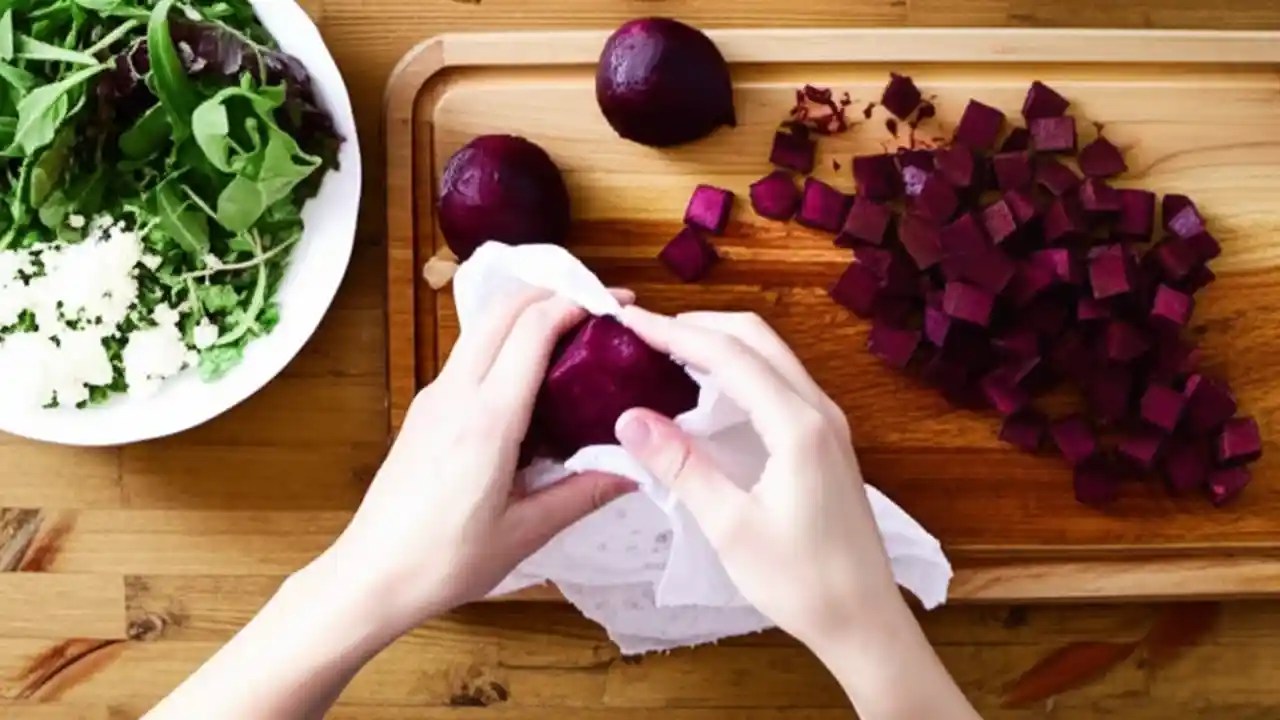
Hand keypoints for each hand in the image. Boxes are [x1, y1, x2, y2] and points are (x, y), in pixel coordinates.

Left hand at [316, 288, 636, 637]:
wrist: (372, 576)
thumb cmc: (445, 560)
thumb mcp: (526, 532)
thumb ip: (583, 492)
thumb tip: (635, 470)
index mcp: (487, 420)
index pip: (533, 329)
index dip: (578, 303)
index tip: (617, 304)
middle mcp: (455, 395)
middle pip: (502, 309)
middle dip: (552, 291)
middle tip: (597, 307)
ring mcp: (434, 398)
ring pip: (482, 328)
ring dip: (526, 314)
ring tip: (571, 335)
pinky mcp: (424, 411)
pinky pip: (469, 358)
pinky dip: (505, 344)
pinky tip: (533, 379)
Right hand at [612, 307, 898, 647]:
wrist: (864, 619)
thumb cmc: (801, 581)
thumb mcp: (731, 527)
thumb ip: (682, 466)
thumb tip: (629, 417)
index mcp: (798, 426)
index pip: (729, 354)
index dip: (674, 332)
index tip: (628, 321)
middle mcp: (820, 410)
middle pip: (756, 337)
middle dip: (698, 324)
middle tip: (644, 331)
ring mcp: (829, 423)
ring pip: (772, 355)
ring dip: (721, 342)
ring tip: (667, 350)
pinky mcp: (827, 440)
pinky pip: (781, 380)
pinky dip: (741, 368)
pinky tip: (710, 388)